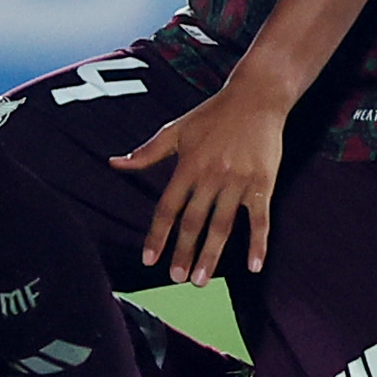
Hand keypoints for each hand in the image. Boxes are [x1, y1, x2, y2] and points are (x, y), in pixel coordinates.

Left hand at [111, 80, 284, 283]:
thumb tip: (113, 163)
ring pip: (222, 226)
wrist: (256, 96)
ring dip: (211, 255)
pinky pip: (260, 219)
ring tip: (201, 280)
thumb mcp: (176, 129)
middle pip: (194, 221)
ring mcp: (238, 181)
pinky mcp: (263, 183)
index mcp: (189, 165)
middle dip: (183, 252)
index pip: (168, 207)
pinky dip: (258, 244)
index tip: (149, 260)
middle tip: (177, 279)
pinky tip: (254, 266)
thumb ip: (147, 152)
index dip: (157, 235)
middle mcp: (212, 176)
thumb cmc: (213, 114)